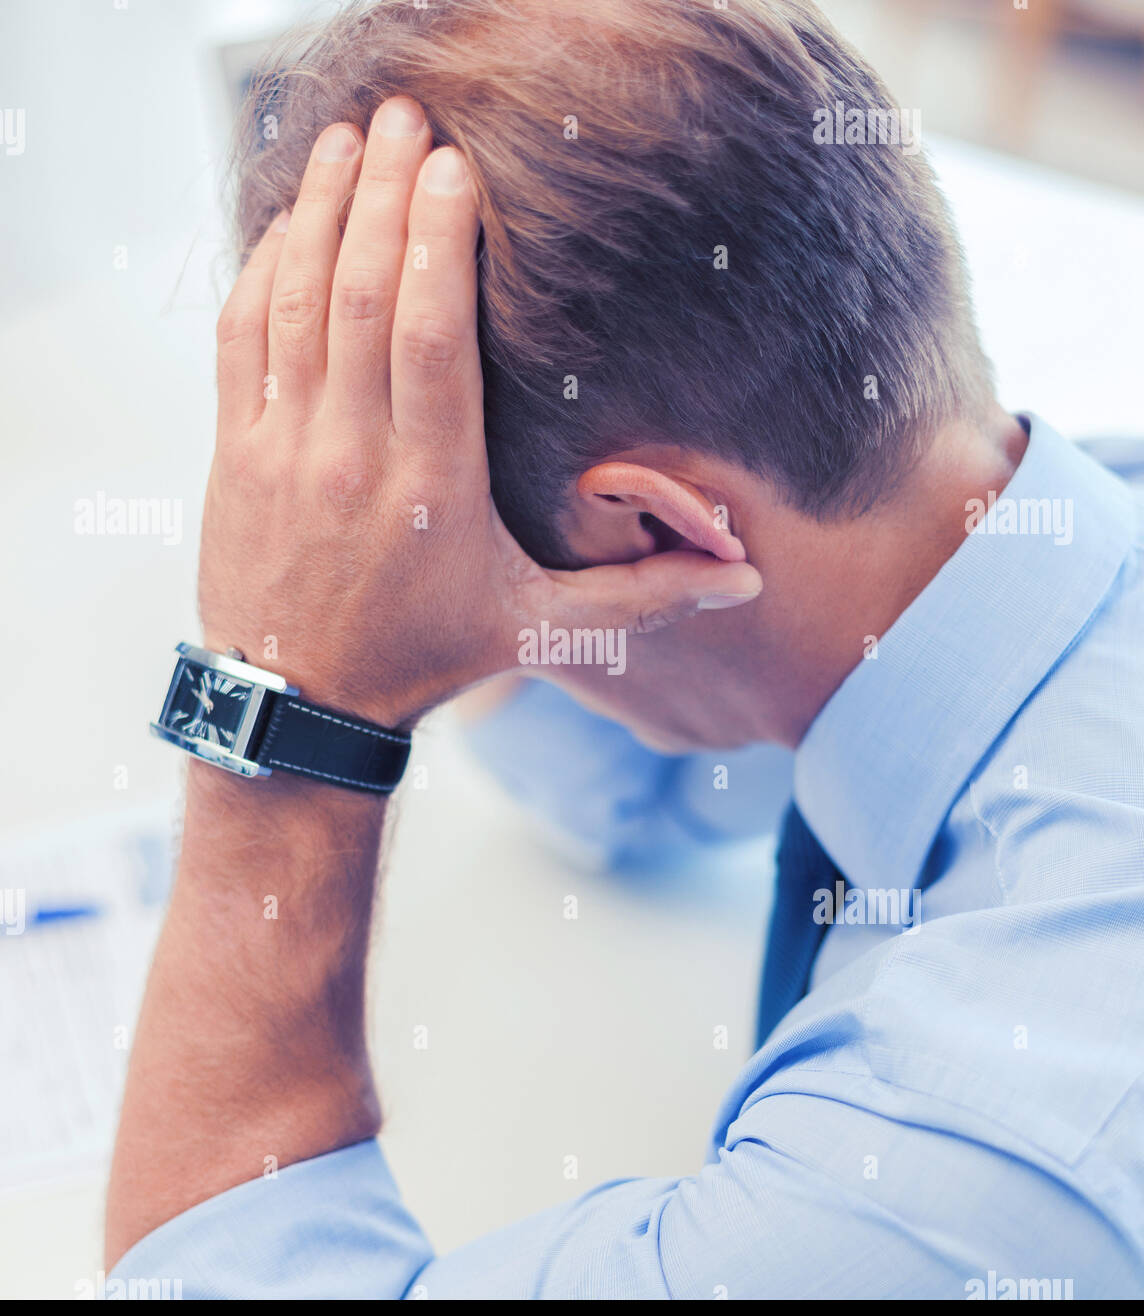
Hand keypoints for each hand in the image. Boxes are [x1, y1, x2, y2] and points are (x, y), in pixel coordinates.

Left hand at [201, 98, 761, 730]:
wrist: (301, 704)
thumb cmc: (426, 657)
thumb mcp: (540, 631)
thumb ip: (644, 595)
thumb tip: (748, 580)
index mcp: (434, 488)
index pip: (432, 340)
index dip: (438, 245)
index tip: (454, 169)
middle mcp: (352, 456)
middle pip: (362, 298)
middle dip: (383, 195)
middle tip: (407, 117)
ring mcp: (282, 448)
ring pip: (295, 303)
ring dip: (319, 211)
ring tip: (349, 138)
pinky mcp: (235, 452)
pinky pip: (238, 338)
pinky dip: (261, 269)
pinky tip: (289, 219)